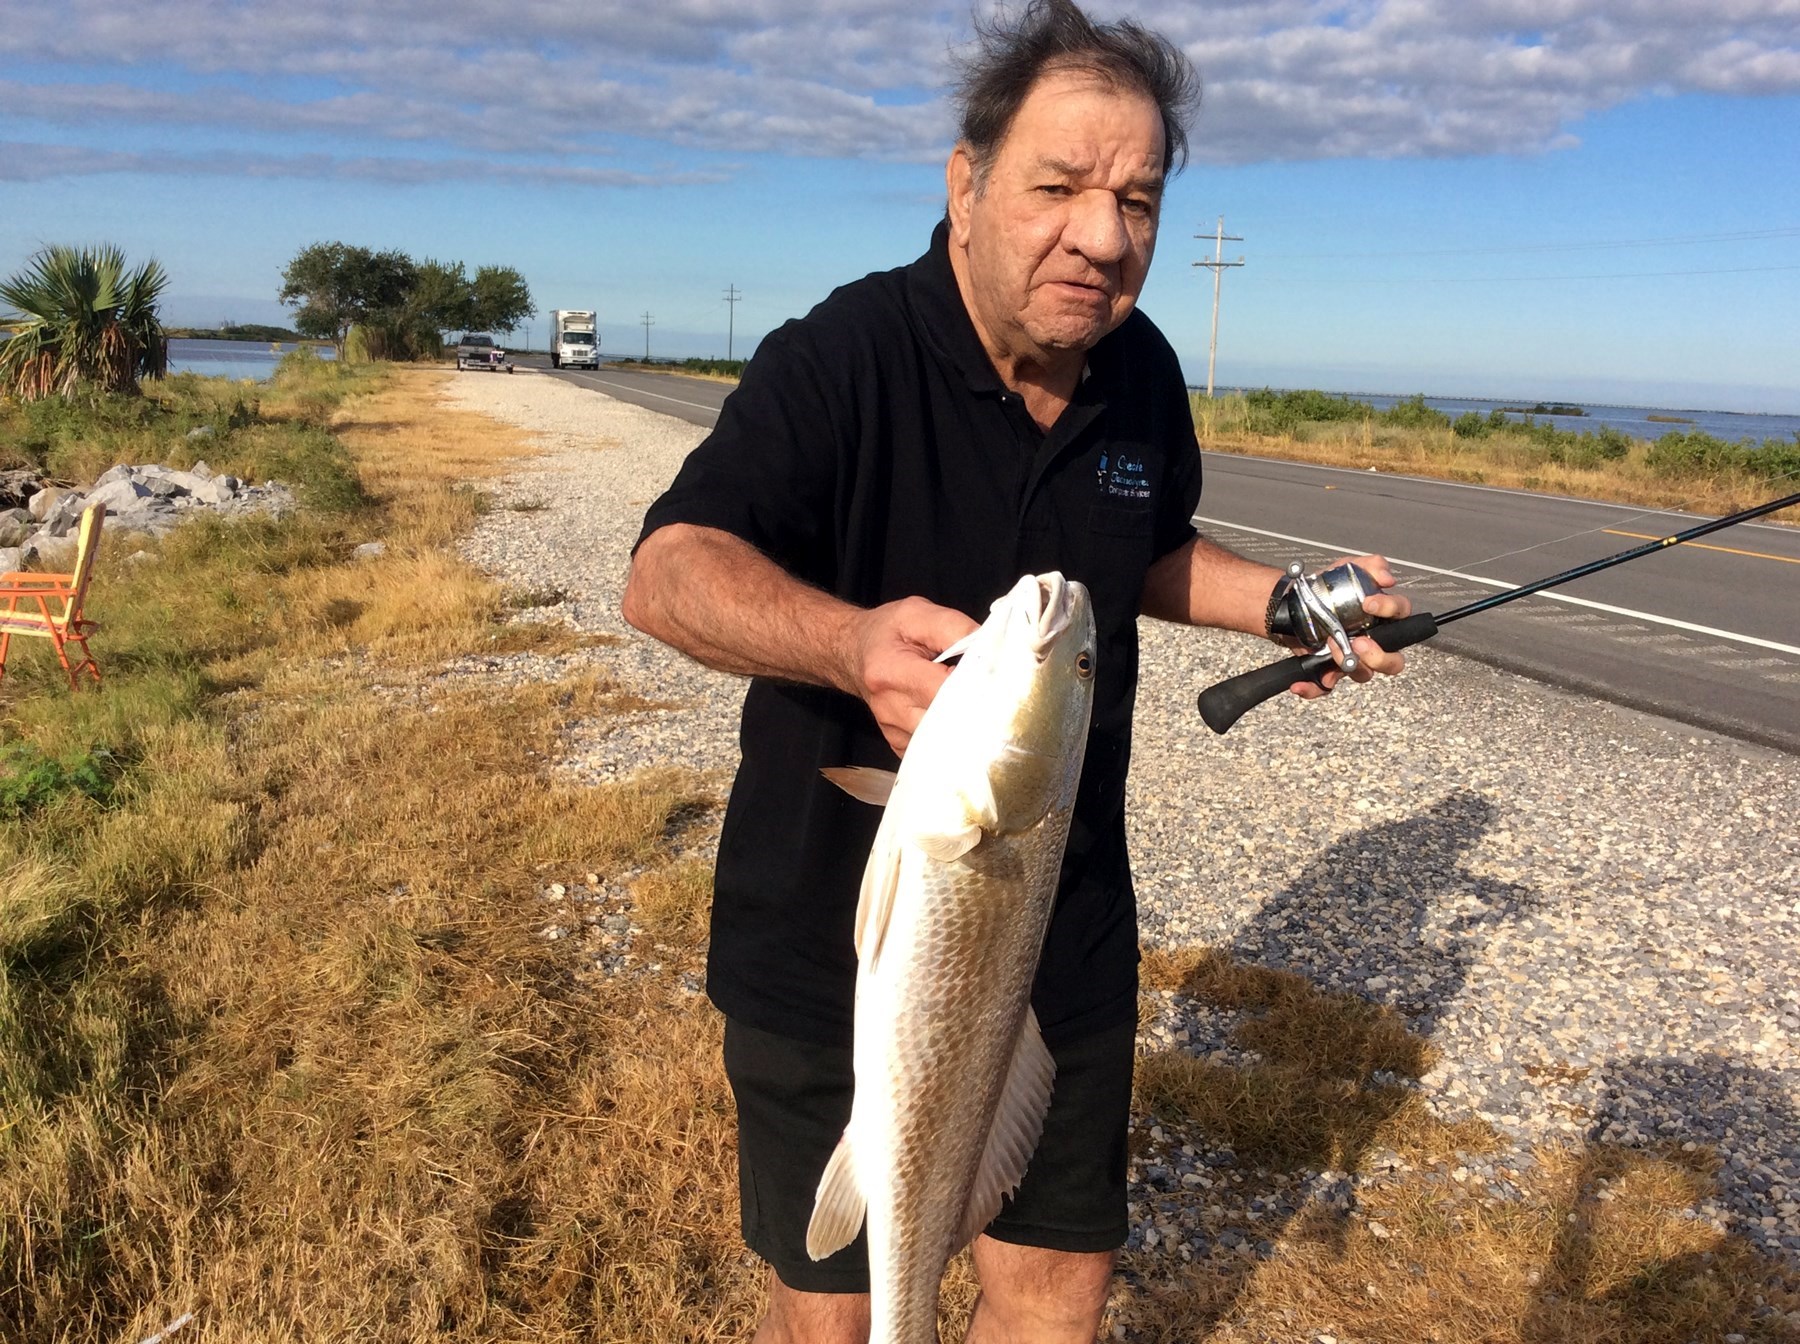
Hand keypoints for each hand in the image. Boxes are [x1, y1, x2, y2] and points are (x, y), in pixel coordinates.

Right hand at [845, 597, 979, 755]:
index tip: (992, 674)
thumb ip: (954, 627)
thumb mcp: (916, 613)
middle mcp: (888, 707)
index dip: (974, 683)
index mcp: (889, 671)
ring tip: (968, 697)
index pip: (943, 690)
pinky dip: (950, 731)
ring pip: (946, 738)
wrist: (853, 653)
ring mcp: (893, 730)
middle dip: (975, 705)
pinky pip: (936, 746)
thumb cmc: (886, 632)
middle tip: (988, 688)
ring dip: (964, 720)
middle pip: (947, 720)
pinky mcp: (899, 744)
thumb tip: (989, 648)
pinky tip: (951, 711)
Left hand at [1287, 554, 1412, 699]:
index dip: (1390, 611)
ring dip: (1347, 664)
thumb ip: (1370, 566)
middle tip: (1358, 642)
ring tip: (1329, 647)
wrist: (1294, 604)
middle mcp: (1373, 643)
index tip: (1368, 603)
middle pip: (1394, 662)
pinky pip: (1325, 687)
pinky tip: (1298, 683)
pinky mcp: (1330, 670)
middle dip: (1379, 656)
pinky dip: (1312, 688)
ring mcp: (1352, 660)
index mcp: (1383, 619)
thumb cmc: (1327, 589)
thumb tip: (1387, 578)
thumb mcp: (1346, 569)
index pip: (1402, 618)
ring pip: (1363, 674)